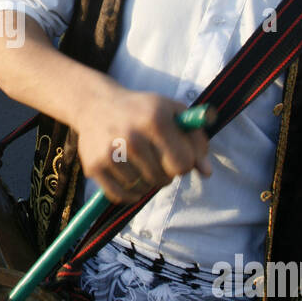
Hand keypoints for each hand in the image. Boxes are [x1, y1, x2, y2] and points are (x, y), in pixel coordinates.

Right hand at [70, 79, 211, 203]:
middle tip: (157, 159)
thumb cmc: (143, 110)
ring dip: (147, 182)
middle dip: (165, 173)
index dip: (184, 163)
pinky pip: (121, 195)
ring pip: (142, 189)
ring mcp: (110, 153)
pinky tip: (131, 178)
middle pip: (163, 179)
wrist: (96, 104)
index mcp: (155, 120)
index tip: (177, 155)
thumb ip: (196, 140)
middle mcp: (131, 137)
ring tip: (141, 165)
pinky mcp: (94, 166)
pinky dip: (130, 193)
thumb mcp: (173, 112)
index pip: (183, 164)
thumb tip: (207, 172)